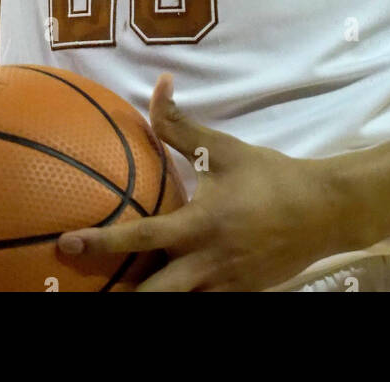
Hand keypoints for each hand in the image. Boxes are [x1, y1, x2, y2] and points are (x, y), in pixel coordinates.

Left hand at [57, 74, 341, 290]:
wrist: (322, 212)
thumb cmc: (268, 177)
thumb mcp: (224, 149)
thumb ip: (181, 125)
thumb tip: (158, 84)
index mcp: (200, 225)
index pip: (141, 236)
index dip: (100, 241)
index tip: (66, 244)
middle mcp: (206, 263)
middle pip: (153, 295)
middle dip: (119, 297)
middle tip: (83, 289)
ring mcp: (222, 286)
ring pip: (176, 305)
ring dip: (146, 299)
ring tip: (117, 293)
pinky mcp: (237, 297)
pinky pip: (202, 304)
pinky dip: (181, 299)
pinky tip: (163, 290)